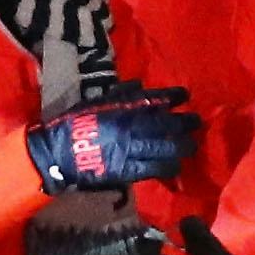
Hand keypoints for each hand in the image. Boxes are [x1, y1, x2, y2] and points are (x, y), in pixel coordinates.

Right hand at [24, 86, 195, 193]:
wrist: (58, 151)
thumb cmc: (75, 122)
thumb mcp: (98, 101)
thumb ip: (120, 94)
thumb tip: (140, 84)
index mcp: (124, 108)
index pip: (154, 99)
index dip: (172, 97)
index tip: (185, 95)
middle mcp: (131, 126)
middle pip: (165, 124)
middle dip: (183, 123)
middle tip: (196, 122)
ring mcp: (130, 149)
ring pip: (163, 147)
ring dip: (180, 147)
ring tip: (192, 146)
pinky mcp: (126, 170)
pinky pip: (151, 169)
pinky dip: (165, 168)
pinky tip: (175, 167)